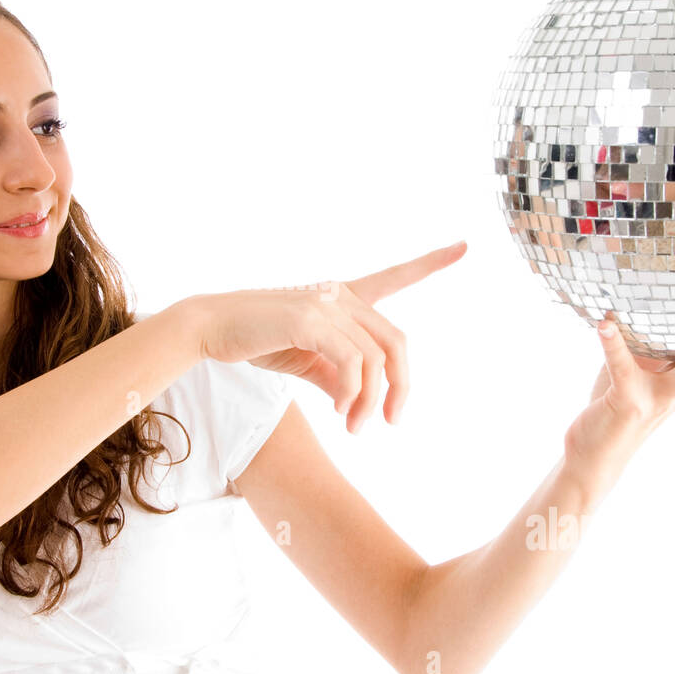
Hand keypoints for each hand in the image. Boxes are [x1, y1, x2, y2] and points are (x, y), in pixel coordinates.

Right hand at [190, 240, 467, 432]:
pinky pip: (351, 362)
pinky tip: (342, 410)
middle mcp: (339, 295)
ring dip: (371, 401)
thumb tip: (360, 403)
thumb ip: (337, 376)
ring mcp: (325, 304)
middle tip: (392, 422)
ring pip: (375, 359)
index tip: (464, 247)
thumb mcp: (306, 362)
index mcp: (342, 298)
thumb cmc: (257, 340)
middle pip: (396, 343)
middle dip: (401, 387)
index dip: (430, 263)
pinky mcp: (308, 320)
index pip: (394, 277)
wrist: (211, 329)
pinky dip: (354, 392)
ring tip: (354, 426)